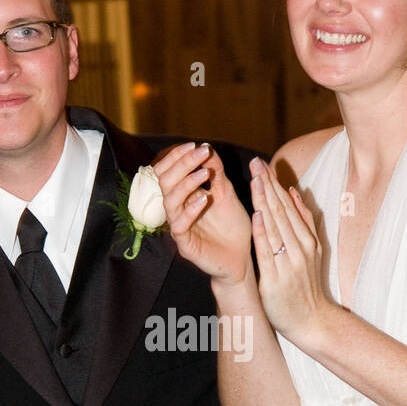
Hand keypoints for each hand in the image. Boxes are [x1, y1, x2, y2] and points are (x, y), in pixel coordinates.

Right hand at [154, 141, 252, 283]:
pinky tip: (205, 198)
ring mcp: (179, 228)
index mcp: (183, 196)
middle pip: (164, 182)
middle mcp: (177, 210)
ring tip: (204, 174)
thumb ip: (216, 174)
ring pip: (169, 202)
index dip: (177, 156)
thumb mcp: (226, 194)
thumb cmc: (232, 227)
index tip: (196, 146)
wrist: (242, 259)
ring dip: (186, 183)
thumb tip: (206, 148)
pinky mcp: (185, 245)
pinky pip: (179, 225)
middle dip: (182, 164)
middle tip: (201, 154)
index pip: (167, 171)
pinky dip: (191, 209)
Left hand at [250, 157, 336, 345]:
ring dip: (264, 201)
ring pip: (275, 226)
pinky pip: (268, 251)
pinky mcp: (277, 278)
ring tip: (254, 179)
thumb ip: (304, 222)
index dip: (274, 183)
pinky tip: (257, 215)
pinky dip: (263, 232)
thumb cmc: (306, 286)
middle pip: (281, 210)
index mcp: (307, 239)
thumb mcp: (312, 250)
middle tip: (255, 163)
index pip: (287, 205)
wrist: (311, 321)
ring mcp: (289, 262)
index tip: (261, 164)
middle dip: (267, 185)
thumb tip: (294, 192)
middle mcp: (300, 247)